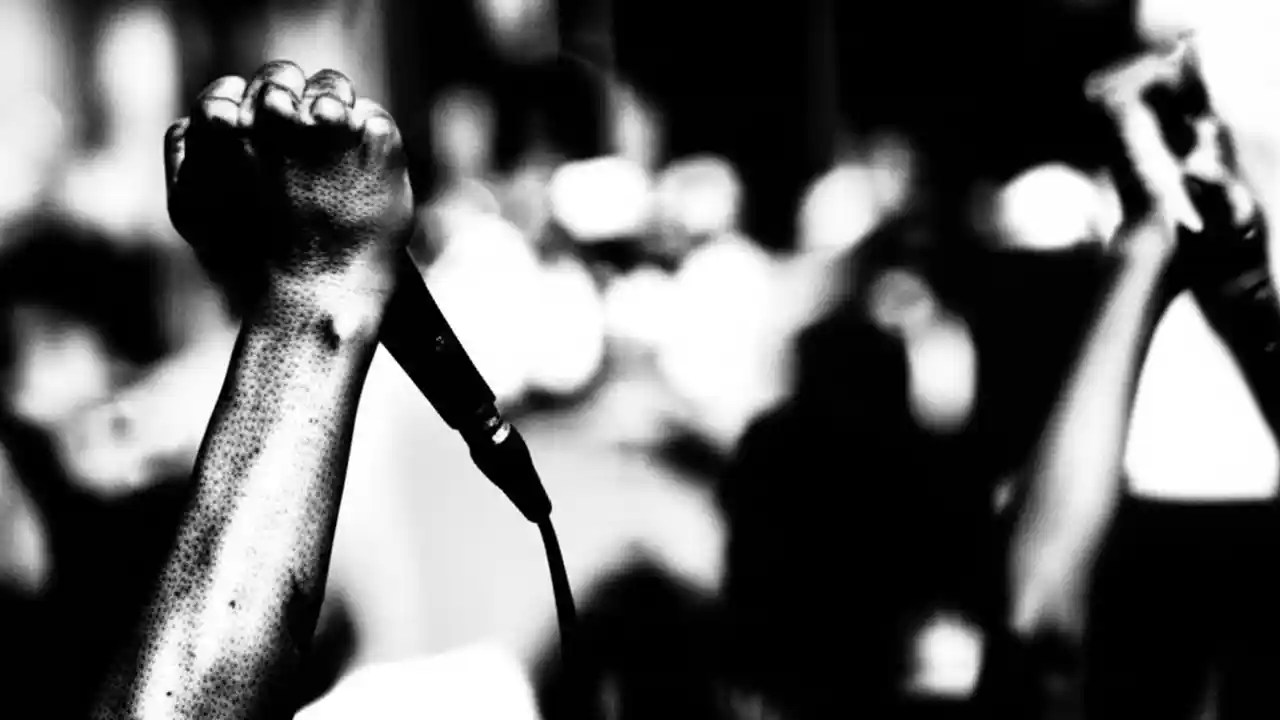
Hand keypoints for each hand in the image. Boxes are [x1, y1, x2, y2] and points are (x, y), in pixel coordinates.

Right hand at [164, 62, 413, 320]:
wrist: (317, 304)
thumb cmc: (252, 268)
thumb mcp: (191, 211)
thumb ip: (186, 156)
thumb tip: (197, 120)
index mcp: (226, 123)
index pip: (232, 90)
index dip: (243, 114)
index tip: (259, 138)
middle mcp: (277, 112)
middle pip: (282, 77)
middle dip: (289, 101)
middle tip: (302, 140)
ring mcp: (332, 122)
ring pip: (331, 88)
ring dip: (332, 108)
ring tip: (336, 151)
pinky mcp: (378, 138)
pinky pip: (373, 117)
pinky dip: (369, 139)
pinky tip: (364, 172)